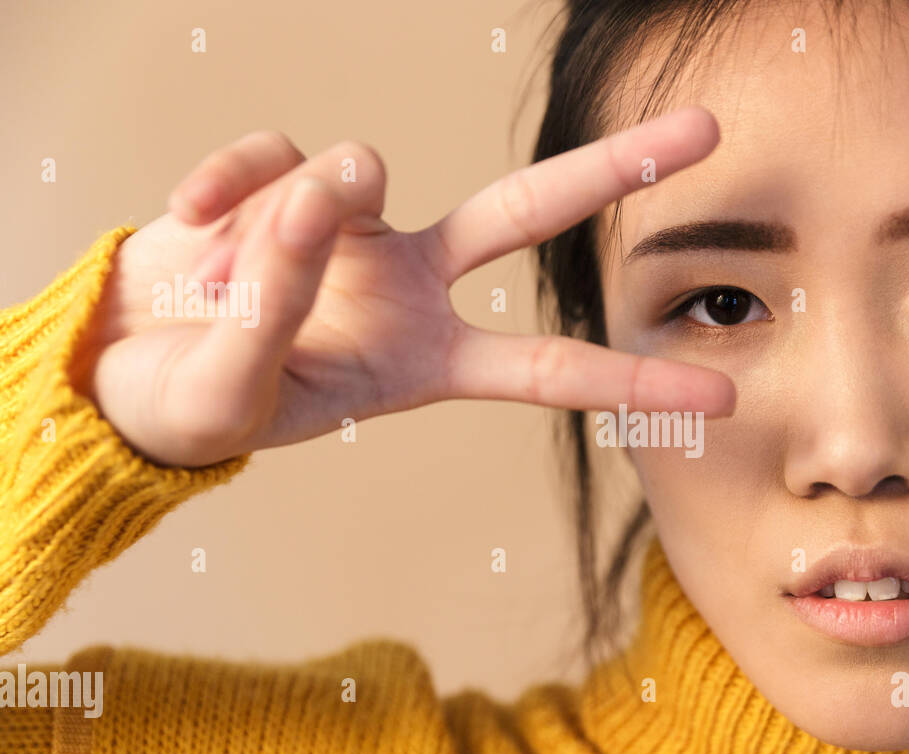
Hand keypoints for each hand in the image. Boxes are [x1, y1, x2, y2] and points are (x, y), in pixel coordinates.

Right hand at [68, 108, 734, 466]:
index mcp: (424, 360)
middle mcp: (411, 285)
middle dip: (616, 170)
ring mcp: (355, 228)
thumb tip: (328, 181)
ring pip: (359, 172)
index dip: (632, 384)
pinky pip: (270, 159)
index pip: (546, 369)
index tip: (723, 398)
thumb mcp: (241, 392)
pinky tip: (187, 223)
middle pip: (528, 213)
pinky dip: (224, 188)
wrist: (122, 374)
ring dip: (295, 215)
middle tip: (706, 131)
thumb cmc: (196, 403)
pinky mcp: (287, 181)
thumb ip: (278, 302)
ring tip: (225, 263)